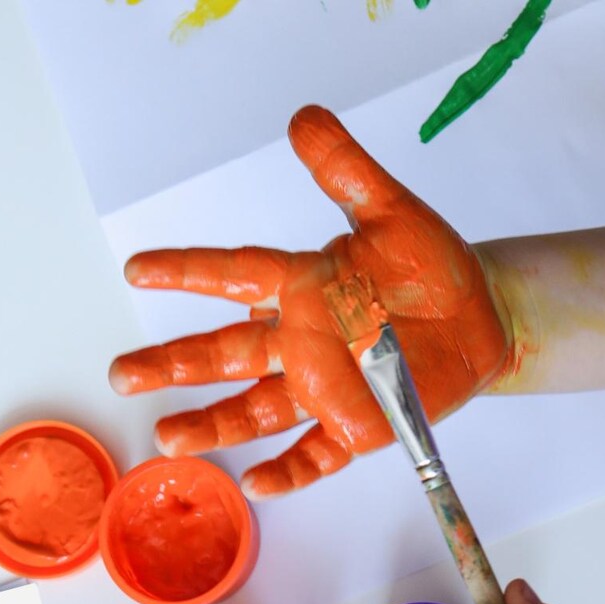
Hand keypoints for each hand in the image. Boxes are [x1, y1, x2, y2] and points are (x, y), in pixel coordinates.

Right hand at [109, 105, 524, 497]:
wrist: (482, 318)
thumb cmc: (431, 269)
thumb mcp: (392, 211)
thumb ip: (345, 171)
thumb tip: (303, 119)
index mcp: (303, 288)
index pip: (233, 277)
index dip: (185, 272)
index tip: (136, 270)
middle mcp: (300, 344)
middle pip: (225, 354)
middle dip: (173, 365)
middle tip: (122, 374)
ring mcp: (323, 390)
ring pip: (255, 410)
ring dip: (212, 424)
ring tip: (168, 437)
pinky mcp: (356, 429)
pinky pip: (315, 455)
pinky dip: (287, 471)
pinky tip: (255, 482)